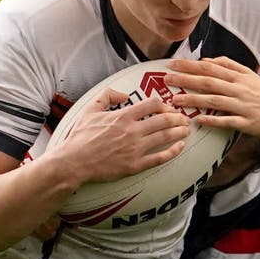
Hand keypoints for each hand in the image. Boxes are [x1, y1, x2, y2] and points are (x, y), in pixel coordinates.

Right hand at [54, 88, 190, 182]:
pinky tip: (180, 147)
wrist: (73, 162)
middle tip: (184, 118)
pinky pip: (160, 158)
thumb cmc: (80, 137)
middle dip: (179, 118)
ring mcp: (135, 149)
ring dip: (180, 132)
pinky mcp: (135, 165)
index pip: (152, 104)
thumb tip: (124, 93)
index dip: (165, 105)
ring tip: (186, 130)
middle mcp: (132, 131)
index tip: (168, 108)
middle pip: (165, 120)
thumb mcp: (90, 109)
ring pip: (166, 137)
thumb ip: (107, 96)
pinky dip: (174, 151)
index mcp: (123, 116)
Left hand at [166, 56, 259, 139]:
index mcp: (238, 77)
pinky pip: (227, 121)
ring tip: (175, 100)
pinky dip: (212, 120)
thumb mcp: (249, 75)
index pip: (209, 69)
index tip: (171, 64)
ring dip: (194, 100)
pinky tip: (198, 120)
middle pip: (208, 83)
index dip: (189, 66)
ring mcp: (243, 107)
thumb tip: (206, 60)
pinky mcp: (247, 123)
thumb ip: (228, 65)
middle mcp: (239, 89)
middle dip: (186, 80)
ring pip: (215, 101)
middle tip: (166, 79)